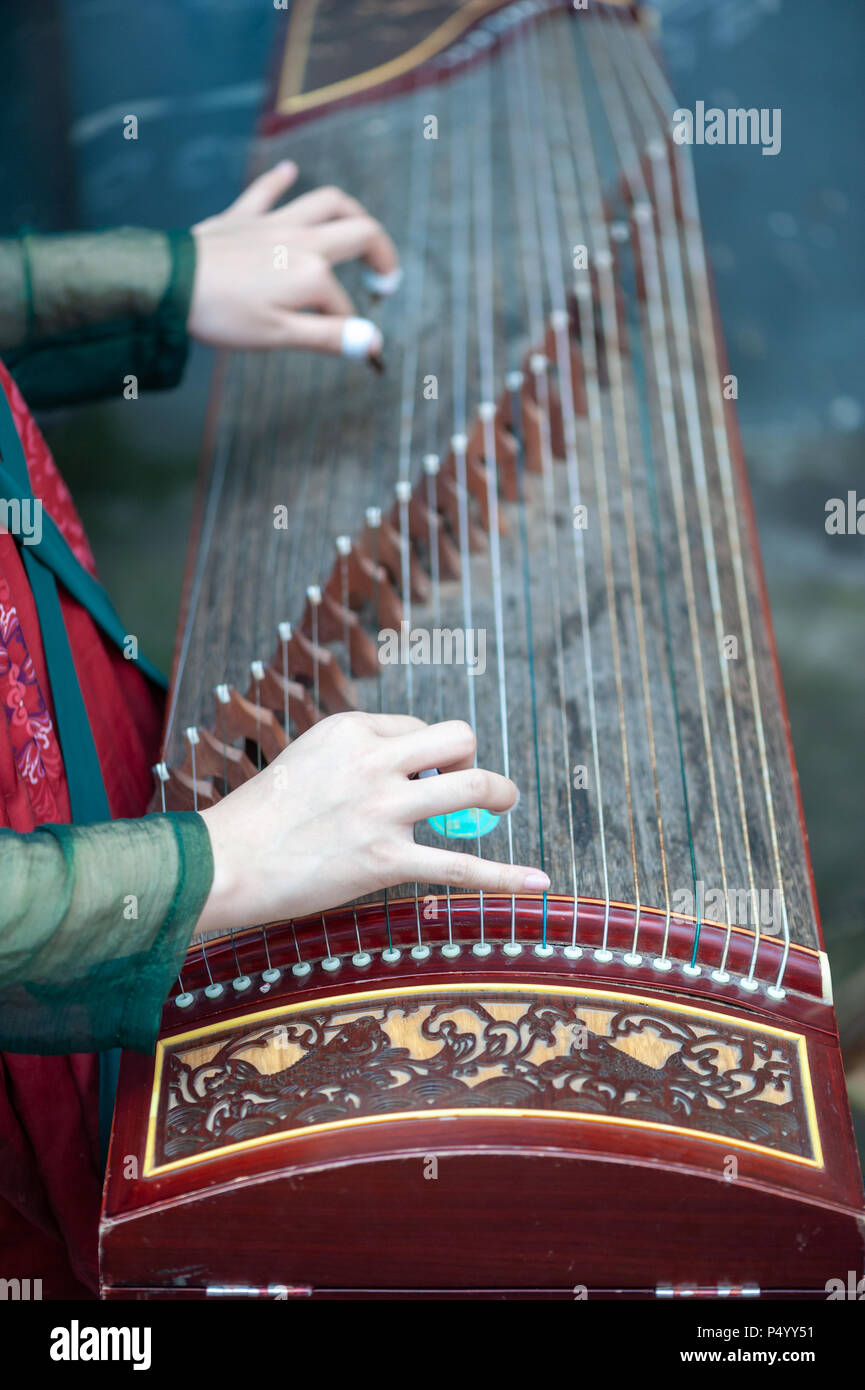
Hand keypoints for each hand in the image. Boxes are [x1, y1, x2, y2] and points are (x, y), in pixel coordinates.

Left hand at [187, 161, 397, 355]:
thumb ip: (330, 337)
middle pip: (357, 232)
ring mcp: (272, 224)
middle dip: (380, 254)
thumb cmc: (223, 314)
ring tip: (359, 227)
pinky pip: (266, 190)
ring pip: (324, 202)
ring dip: (348, 211)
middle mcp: (301, 240)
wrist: (168, 282)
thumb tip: (373, 343)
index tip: (352, 353)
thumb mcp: (280, 335)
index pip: (344, 306)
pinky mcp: (242, 217)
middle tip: (383, 280)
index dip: (352, 331)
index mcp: (313, 273)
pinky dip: (280, 179)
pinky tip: (290, 170)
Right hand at [196, 712, 548, 933]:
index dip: (426, 753)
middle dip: (473, 759)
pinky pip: (461, 866)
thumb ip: (356, 757)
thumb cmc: (260, 816)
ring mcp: (383, 810)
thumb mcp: (306, 759)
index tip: (414, 778)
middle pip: (459, 740)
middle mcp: (373, 760)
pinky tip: (539, 882)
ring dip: (498, 796)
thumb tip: (411, 773)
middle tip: (469, 784)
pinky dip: (506, 876)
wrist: (224, 862)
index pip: (417, 727)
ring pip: (472, 788)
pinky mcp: (385, 860)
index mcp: (351, 728)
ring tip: (502, 807)